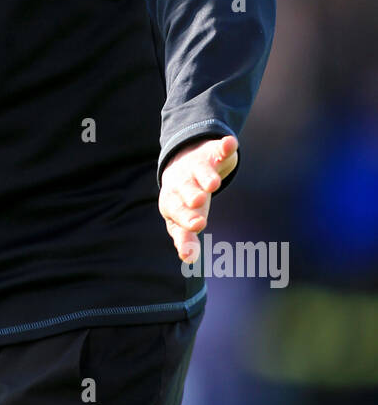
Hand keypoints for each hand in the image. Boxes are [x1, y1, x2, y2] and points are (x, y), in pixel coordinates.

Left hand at [159, 134, 238, 263]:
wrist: (184, 162)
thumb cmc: (185, 200)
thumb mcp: (183, 219)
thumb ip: (185, 238)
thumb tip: (188, 259)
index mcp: (173, 202)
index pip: (176, 212)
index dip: (185, 219)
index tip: (197, 226)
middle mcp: (182, 183)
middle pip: (185, 190)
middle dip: (191, 196)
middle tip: (198, 202)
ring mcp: (196, 167)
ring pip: (200, 170)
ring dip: (206, 176)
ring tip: (214, 184)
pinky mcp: (211, 152)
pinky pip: (218, 148)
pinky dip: (224, 147)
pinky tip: (230, 145)